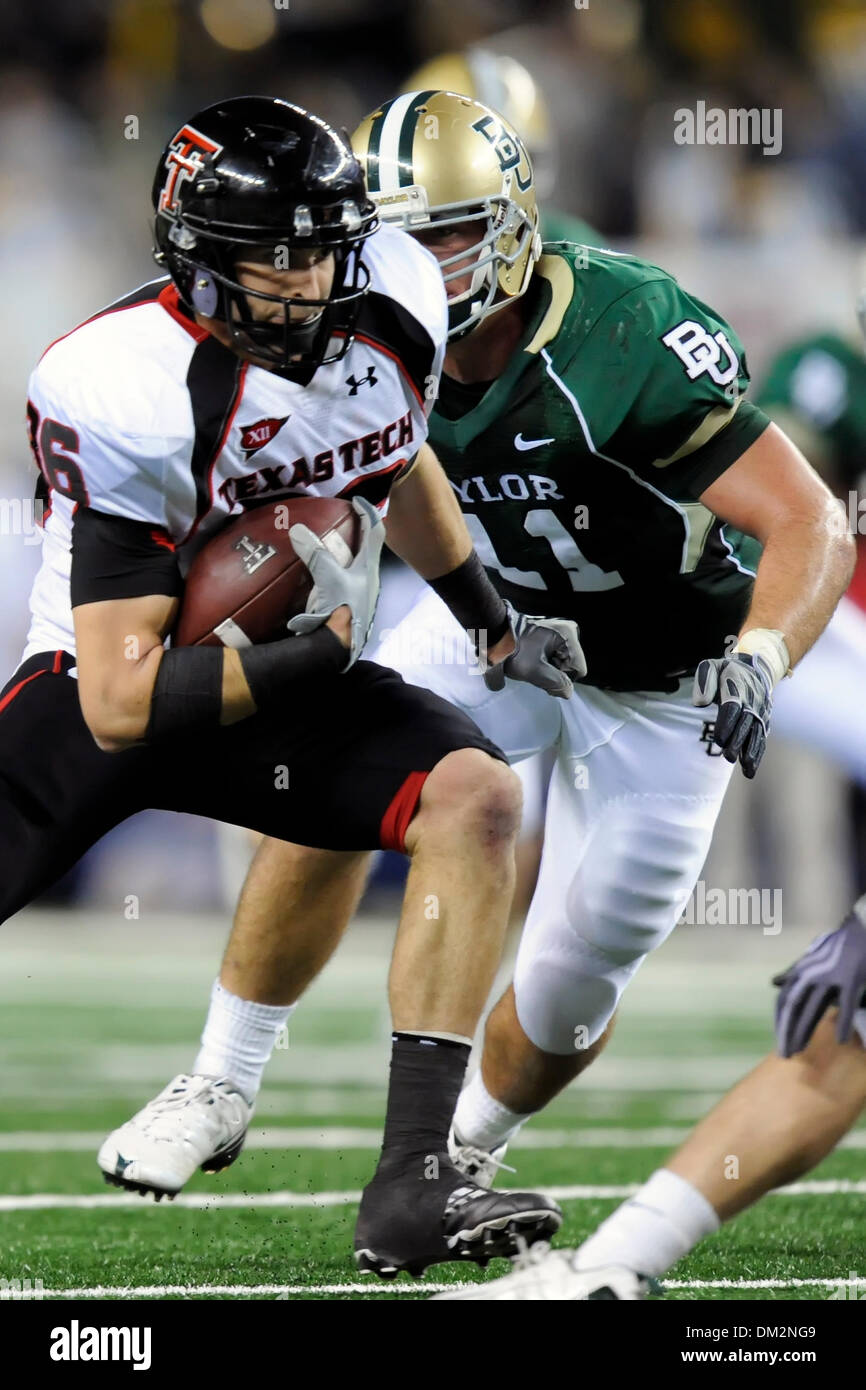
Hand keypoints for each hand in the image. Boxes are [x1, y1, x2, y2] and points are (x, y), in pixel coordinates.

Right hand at [287, 498, 384, 665]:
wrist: (341, 648)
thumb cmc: (344, 611)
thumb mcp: (329, 578)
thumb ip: (315, 554)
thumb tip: (298, 530)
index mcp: (369, 567)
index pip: (375, 531)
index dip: (368, 512)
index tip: (356, 500)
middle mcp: (366, 578)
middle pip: (365, 547)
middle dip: (355, 531)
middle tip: (339, 519)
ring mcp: (356, 592)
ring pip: (352, 564)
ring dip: (341, 552)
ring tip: (324, 542)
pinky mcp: (344, 604)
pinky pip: (338, 579)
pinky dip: (327, 570)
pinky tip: (312, 572)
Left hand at [483, 605, 586, 698]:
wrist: (491, 630)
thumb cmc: (511, 648)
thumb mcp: (534, 670)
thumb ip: (556, 684)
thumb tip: (567, 692)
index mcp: (568, 634)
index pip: (577, 670)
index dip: (561, 679)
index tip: (541, 676)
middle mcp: (567, 629)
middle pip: (569, 666)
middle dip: (552, 673)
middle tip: (533, 669)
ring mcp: (557, 630)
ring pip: (560, 662)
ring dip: (546, 669)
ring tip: (528, 663)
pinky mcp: (547, 634)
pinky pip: (552, 655)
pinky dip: (542, 661)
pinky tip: (528, 658)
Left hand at [692, 652, 772, 777]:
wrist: (753, 668)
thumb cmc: (725, 671)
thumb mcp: (711, 666)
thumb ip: (704, 681)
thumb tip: (700, 703)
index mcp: (737, 685)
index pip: (733, 706)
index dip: (727, 723)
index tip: (719, 739)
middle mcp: (752, 699)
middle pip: (746, 722)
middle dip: (738, 741)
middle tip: (729, 757)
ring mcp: (760, 710)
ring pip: (757, 732)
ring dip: (752, 751)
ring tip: (746, 769)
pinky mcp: (764, 719)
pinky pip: (762, 737)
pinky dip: (757, 754)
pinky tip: (750, 769)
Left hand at [773, 899, 865, 1055]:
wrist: (861, 930)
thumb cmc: (837, 947)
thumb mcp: (811, 959)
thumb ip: (793, 972)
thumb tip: (773, 982)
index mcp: (802, 971)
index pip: (784, 1001)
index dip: (780, 1022)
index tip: (780, 1041)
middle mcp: (811, 973)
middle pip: (793, 1007)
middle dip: (787, 1031)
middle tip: (784, 1054)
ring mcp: (830, 975)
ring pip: (812, 1008)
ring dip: (804, 1031)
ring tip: (799, 1050)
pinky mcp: (850, 978)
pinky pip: (845, 1004)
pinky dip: (843, 1022)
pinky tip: (839, 1040)